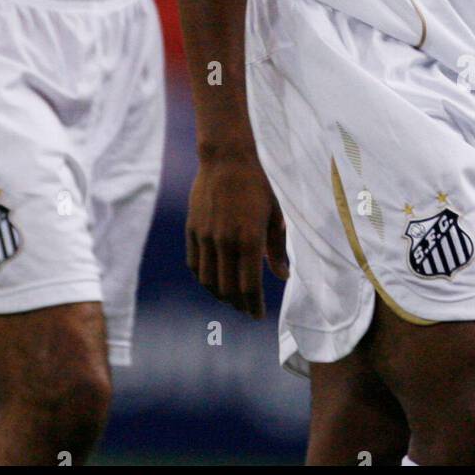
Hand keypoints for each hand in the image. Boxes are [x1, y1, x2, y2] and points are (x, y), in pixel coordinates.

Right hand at [186, 153, 288, 317]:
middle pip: (228, 289)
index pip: (250, 287)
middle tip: (246, 308)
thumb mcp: (274, 216)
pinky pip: (194, 264)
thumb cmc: (256, 187)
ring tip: (230, 297)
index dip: (254, 306)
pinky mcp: (192, 230)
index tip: (258, 315)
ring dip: (219, 295)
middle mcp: (225, 242)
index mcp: (249, 240)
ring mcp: (206, 237)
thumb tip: (283, 277)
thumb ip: (277, 249)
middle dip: (238, 305)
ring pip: (208, 281)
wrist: (226, 160)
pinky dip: (202, 278)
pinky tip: (212, 280)